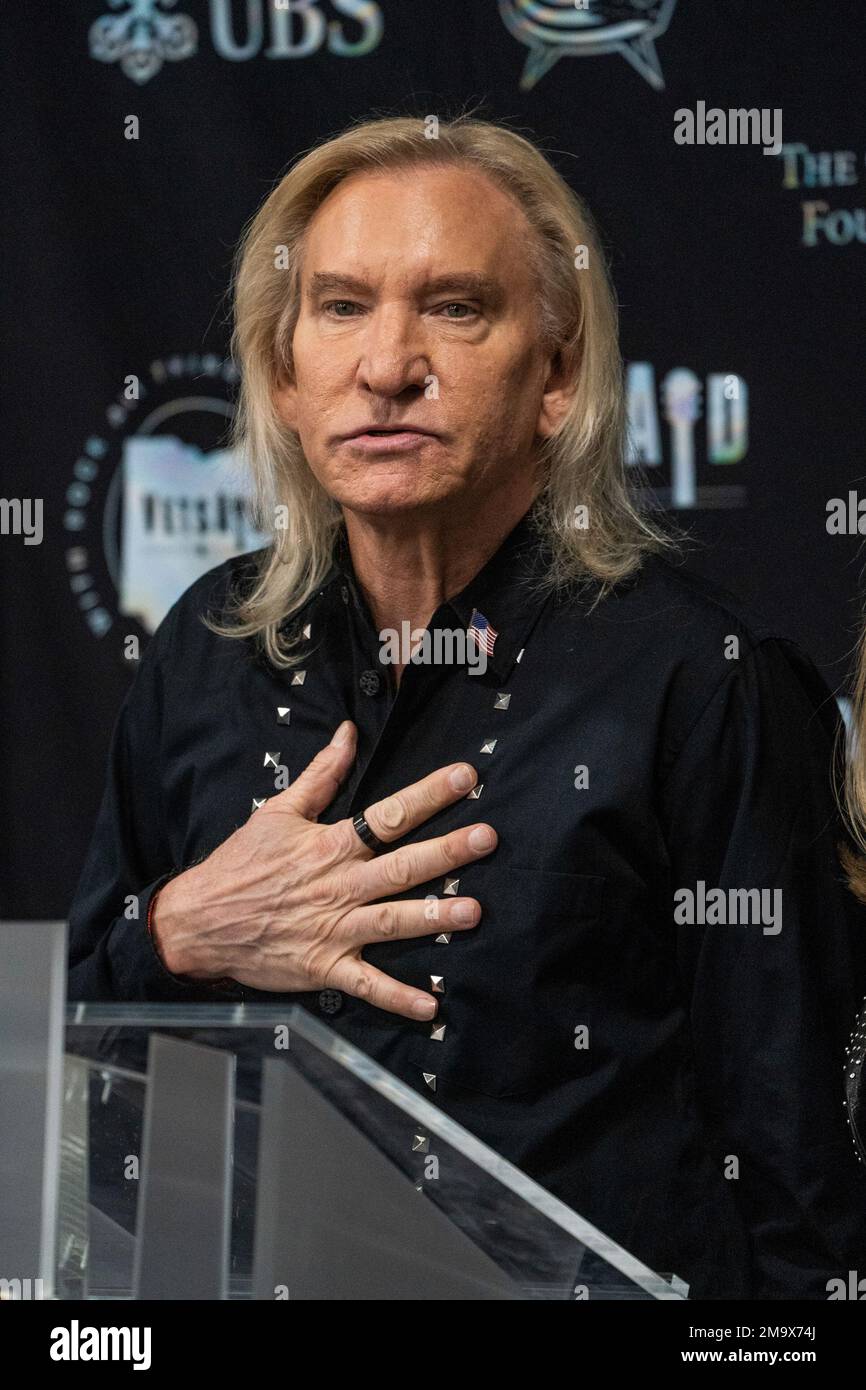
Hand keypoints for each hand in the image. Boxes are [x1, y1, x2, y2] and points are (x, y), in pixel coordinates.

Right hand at [151, 719, 496, 1017]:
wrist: (196, 922)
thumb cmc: (240, 865)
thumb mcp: (278, 812)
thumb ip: (321, 774)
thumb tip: (348, 733)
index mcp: (330, 846)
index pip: (388, 815)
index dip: (428, 795)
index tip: (466, 777)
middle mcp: (338, 887)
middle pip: (401, 866)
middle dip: (446, 852)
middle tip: (487, 838)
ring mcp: (334, 930)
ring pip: (392, 921)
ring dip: (434, 917)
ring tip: (474, 911)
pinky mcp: (325, 967)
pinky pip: (367, 985)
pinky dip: (398, 998)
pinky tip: (432, 1005)